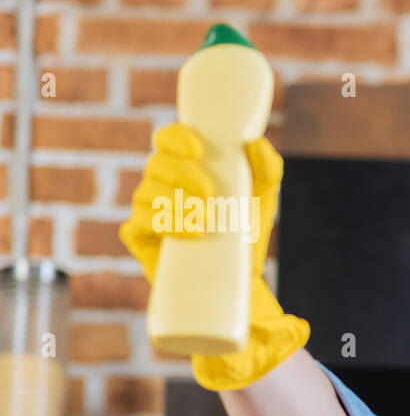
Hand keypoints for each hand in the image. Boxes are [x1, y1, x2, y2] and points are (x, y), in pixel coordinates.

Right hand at [119, 124, 308, 389]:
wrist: (242, 276)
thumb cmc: (247, 228)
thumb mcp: (264, 194)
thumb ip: (267, 165)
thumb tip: (254, 142)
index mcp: (185, 164)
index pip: (167, 139)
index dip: (176, 138)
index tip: (199, 150)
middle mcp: (161, 183)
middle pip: (156, 164)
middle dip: (183, 174)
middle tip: (212, 192)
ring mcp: (148, 210)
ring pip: (146, 194)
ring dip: (176, 203)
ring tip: (207, 220)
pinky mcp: (141, 239)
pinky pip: (137, 224)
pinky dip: (163, 226)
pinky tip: (191, 234)